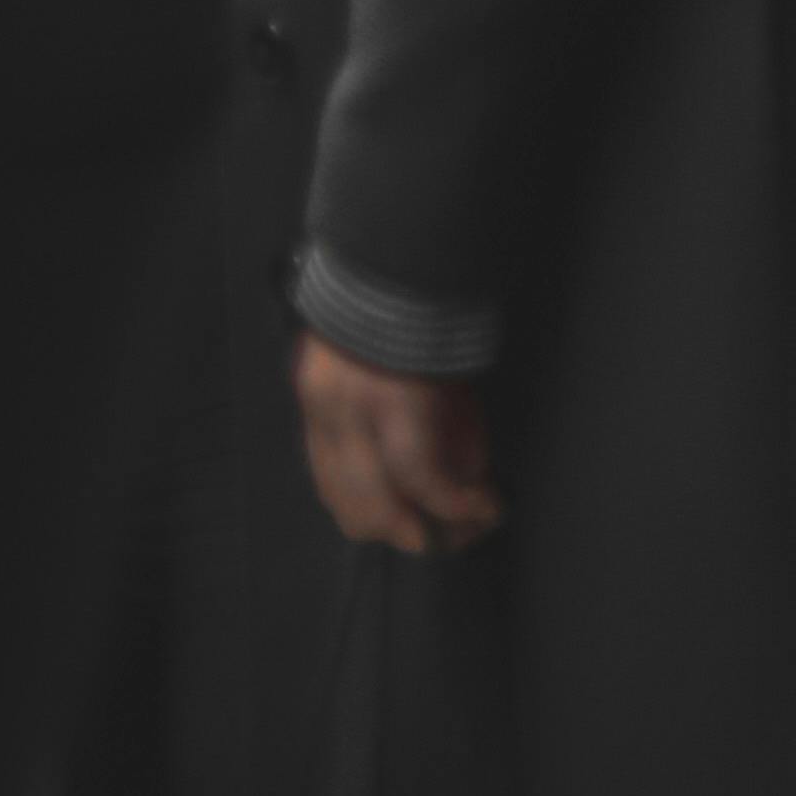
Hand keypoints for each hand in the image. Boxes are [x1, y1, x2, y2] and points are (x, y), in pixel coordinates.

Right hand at [296, 334, 500, 554]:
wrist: (374, 264)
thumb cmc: (426, 313)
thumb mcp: (457, 371)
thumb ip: (461, 429)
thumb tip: (471, 483)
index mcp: (389, 390)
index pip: (418, 474)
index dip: (457, 504)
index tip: (490, 509)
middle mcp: (342, 408)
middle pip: (371, 507)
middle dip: (421, 530)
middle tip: (457, 530)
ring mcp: (315, 411)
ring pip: (341, 503)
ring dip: (387, 524)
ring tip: (427, 522)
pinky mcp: (304, 410)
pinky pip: (326, 477)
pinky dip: (358, 498)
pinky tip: (391, 499)